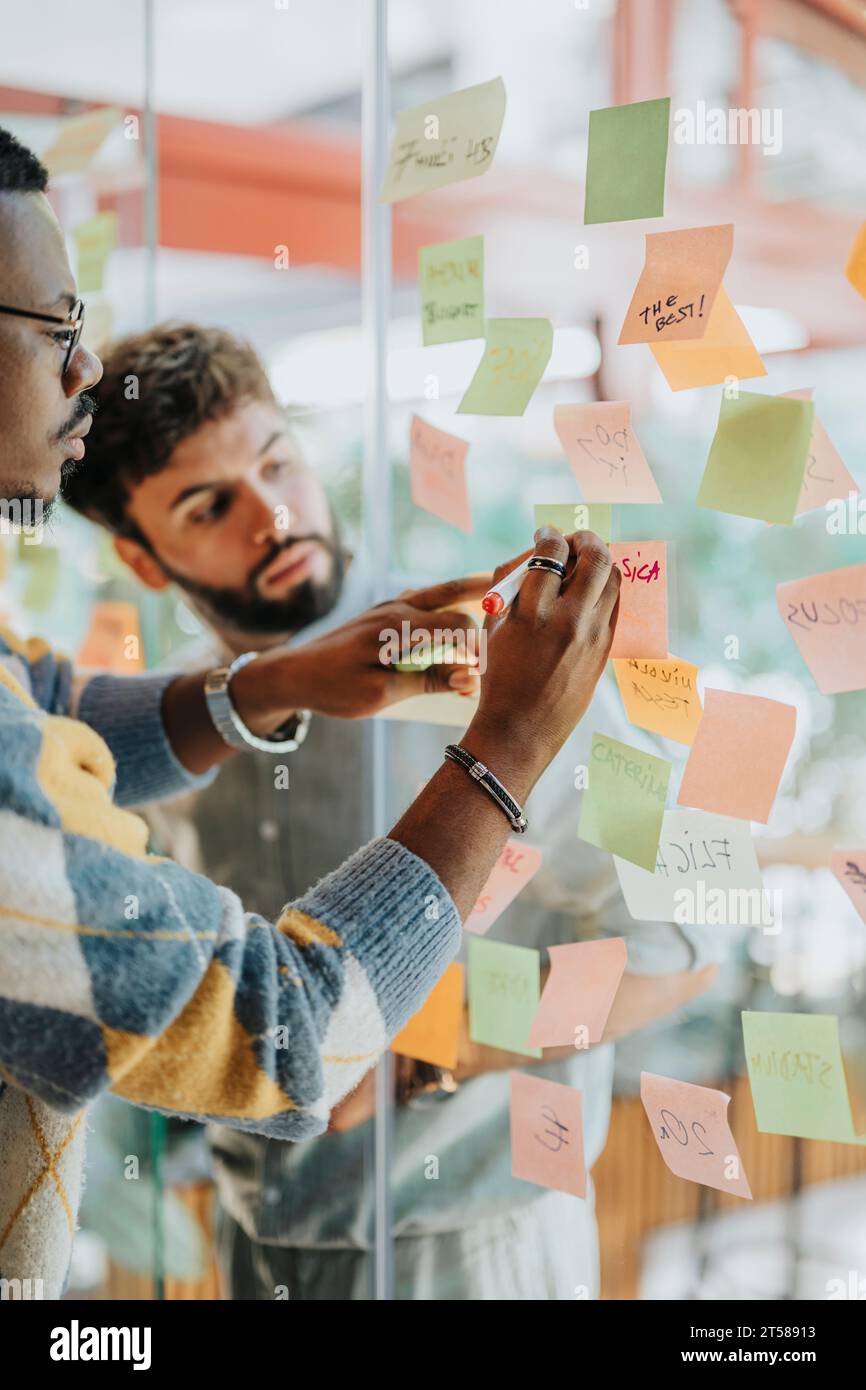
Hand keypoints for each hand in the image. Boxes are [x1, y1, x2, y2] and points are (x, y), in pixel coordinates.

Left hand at [231, 574, 489, 729]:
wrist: (291, 674)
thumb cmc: (334, 688)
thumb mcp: (382, 693)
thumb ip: (428, 682)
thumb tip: (470, 679)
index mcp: (399, 626)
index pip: (459, 627)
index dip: (482, 645)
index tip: (497, 664)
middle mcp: (396, 608)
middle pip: (453, 593)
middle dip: (484, 591)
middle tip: (516, 585)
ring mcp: (388, 606)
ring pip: (437, 592)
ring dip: (465, 592)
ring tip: (494, 587)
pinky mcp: (381, 613)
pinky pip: (421, 601)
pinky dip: (443, 601)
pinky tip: (454, 603)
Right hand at [465, 527, 620, 796]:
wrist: (521, 728)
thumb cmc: (499, 674)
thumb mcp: (494, 626)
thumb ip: (513, 584)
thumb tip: (538, 553)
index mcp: (533, 612)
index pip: (553, 552)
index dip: (549, 536)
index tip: (545, 535)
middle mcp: (569, 620)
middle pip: (596, 558)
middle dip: (585, 540)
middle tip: (573, 541)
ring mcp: (592, 636)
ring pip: (613, 578)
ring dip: (599, 562)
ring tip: (582, 565)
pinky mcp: (605, 650)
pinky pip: (615, 604)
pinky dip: (604, 589)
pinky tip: (588, 592)